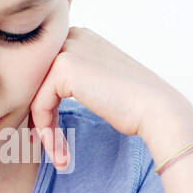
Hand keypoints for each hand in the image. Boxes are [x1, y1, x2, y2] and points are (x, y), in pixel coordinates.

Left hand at [28, 26, 178, 166]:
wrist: (158, 110)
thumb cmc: (135, 104)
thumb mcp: (100, 83)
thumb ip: (75, 79)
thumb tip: (44, 95)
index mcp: (82, 37)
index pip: (44, 71)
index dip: (45, 105)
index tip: (53, 135)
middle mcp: (73, 36)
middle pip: (36, 82)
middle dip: (40, 117)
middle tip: (52, 148)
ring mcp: (67, 50)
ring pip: (35, 96)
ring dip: (45, 131)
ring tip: (59, 156)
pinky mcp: (63, 68)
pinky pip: (39, 106)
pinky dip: (47, 132)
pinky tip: (61, 152)